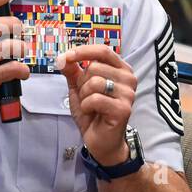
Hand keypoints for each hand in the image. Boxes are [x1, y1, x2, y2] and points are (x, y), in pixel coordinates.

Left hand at [56, 44, 135, 165]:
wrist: (100, 140)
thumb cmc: (92, 112)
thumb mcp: (78, 88)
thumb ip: (73, 71)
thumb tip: (63, 58)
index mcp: (120, 69)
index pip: (103, 51)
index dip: (83, 51)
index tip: (67, 57)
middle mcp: (128, 78)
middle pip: (94, 67)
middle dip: (82, 83)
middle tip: (86, 97)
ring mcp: (128, 94)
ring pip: (94, 82)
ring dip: (84, 96)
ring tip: (90, 106)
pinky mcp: (123, 108)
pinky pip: (95, 99)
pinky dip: (86, 106)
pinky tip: (92, 112)